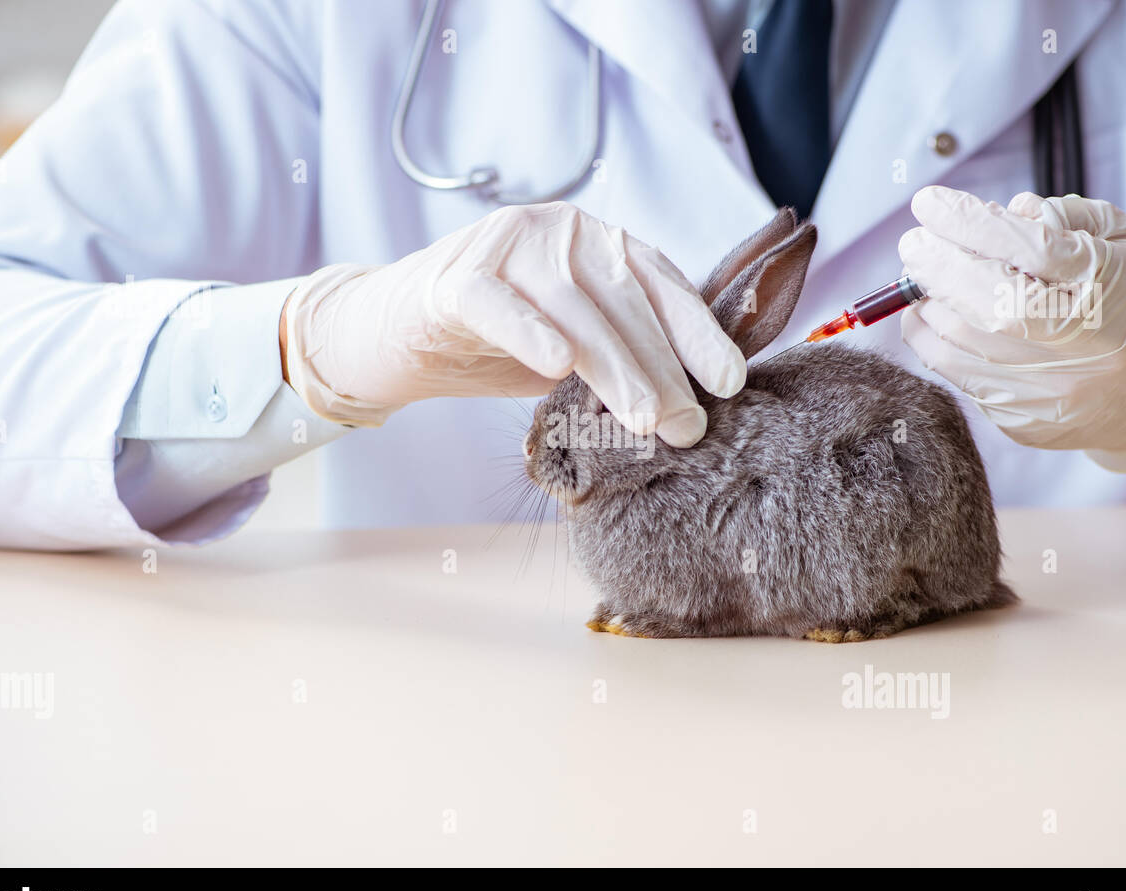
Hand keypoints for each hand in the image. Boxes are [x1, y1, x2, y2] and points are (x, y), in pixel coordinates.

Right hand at [280, 202, 745, 446]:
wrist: (394, 334)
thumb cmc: (494, 344)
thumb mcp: (571, 347)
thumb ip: (620, 356)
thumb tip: (689, 411)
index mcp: (598, 244)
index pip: (662, 284)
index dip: (699, 333)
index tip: (732, 383)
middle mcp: (561, 231)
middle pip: (624, 301)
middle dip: (662, 367)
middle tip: (687, 426)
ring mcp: (506, 245)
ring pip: (572, 308)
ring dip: (614, 367)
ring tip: (645, 420)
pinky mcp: (454, 275)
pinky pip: (496, 303)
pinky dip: (527, 330)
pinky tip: (555, 365)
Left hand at [898, 186, 1125, 471]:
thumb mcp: (1121, 238)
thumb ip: (1062, 215)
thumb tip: (997, 212)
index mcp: (1109, 285)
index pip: (1031, 247)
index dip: (970, 223)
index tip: (929, 204)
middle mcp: (1079, 342)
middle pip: (990, 299)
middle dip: (936, 265)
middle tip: (913, 243)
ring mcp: (1047, 387)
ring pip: (960, 338)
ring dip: (927, 300)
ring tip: (924, 277)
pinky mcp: (1020, 419)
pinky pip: (953, 372)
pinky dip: (931, 336)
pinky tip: (932, 314)